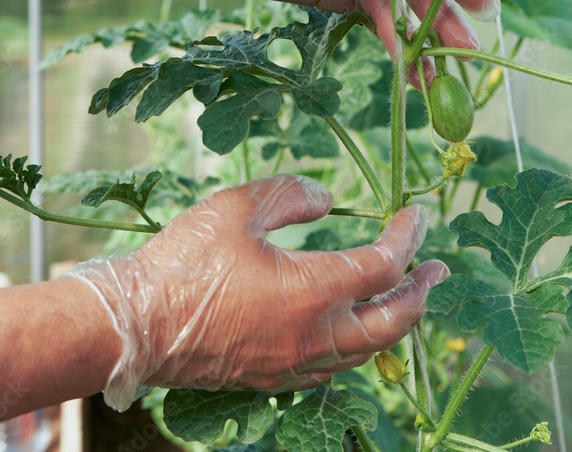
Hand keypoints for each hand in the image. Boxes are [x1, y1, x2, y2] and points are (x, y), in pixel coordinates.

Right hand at [66, 174, 448, 410]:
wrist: (134, 326)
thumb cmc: (182, 263)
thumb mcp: (237, 207)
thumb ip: (292, 194)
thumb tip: (329, 200)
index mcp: (313, 291)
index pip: (384, 265)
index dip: (408, 237)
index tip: (416, 215)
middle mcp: (315, 336)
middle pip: (394, 321)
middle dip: (421, 293)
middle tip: (437, 269)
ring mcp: (296, 364)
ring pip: (368, 350)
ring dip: (394, 321)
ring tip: (403, 295)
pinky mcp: (274, 378)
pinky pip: (335, 367)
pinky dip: (359, 344)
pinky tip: (352, 327)